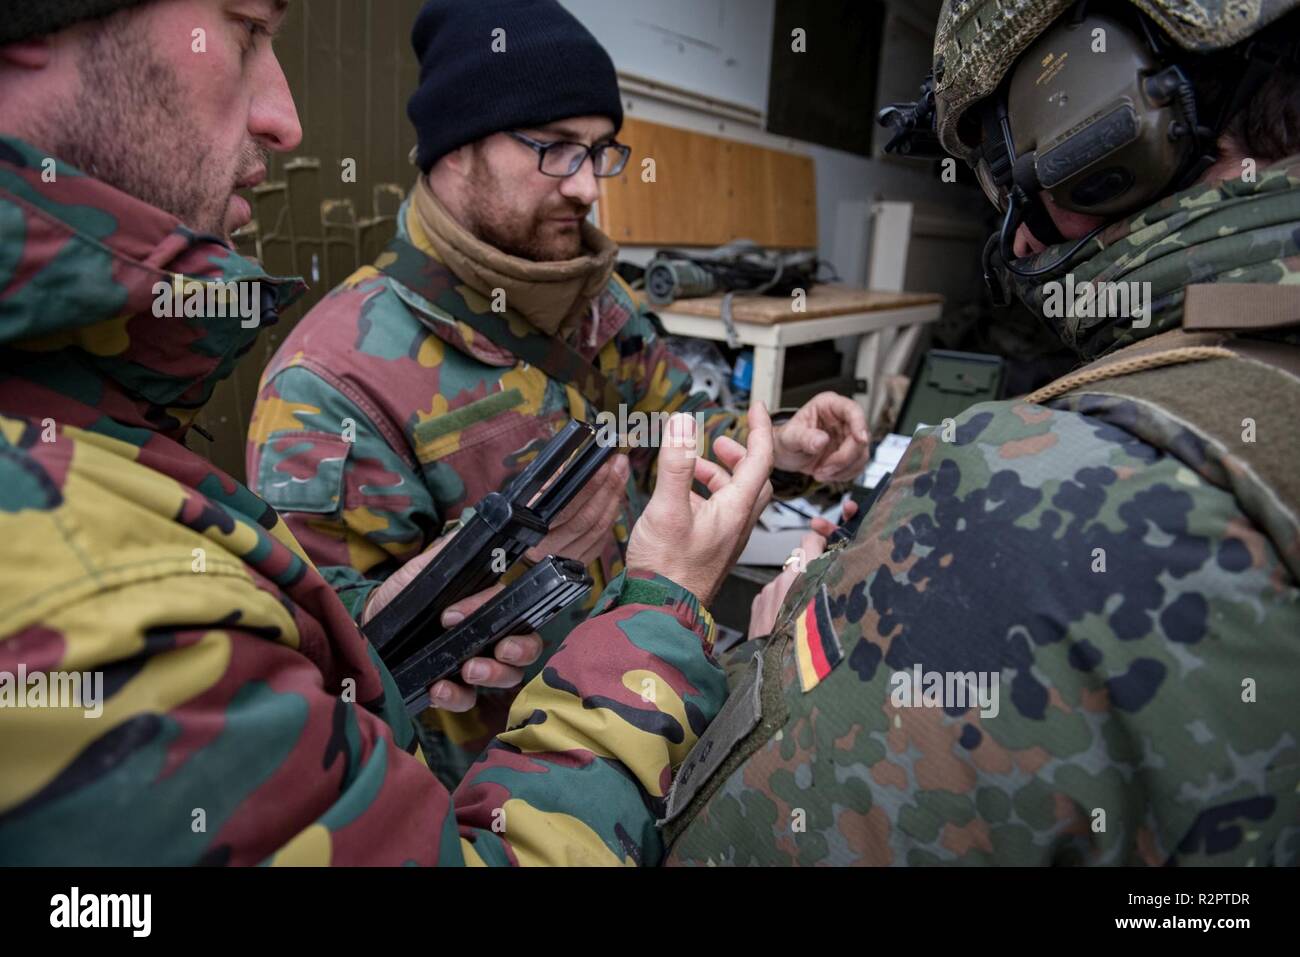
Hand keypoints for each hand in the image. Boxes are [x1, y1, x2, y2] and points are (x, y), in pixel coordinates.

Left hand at [361, 534, 543, 712]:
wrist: (361, 631)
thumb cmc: (397, 599)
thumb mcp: (420, 573)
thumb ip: (446, 556)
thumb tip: (468, 532)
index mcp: (486, 608)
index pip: (514, 611)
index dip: (500, 613)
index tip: (456, 614)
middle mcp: (486, 638)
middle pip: (525, 649)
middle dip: (521, 651)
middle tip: (501, 649)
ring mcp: (472, 666)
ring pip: (506, 677)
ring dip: (494, 675)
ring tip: (468, 670)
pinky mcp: (450, 691)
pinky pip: (467, 699)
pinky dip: (456, 696)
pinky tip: (437, 688)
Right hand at [525, 453, 628, 564]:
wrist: (525, 550)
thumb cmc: (528, 515)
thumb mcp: (530, 496)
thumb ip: (551, 481)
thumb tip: (575, 464)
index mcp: (534, 530)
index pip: (567, 507)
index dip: (588, 486)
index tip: (603, 465)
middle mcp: (550, 548)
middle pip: (587, 518)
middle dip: (607, 487)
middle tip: (619, 464)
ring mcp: (567, 558)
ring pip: (598, 528)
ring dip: (614, 499)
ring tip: (622, 474)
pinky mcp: (581, 562)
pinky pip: (603, 538)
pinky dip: (612, 515)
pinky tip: (617, 497)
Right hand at [626, 402, 774, 605]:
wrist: (661, 610)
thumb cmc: (668, 569)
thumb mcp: (668, 508)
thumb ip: (677, 463)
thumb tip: (684, 423)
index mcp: (735, 509)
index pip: (760, 458)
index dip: (760, 428)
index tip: (757, 408)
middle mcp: (737, 523)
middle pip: (753, 478)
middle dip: (740, 453)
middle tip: (719, 440)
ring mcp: (726, 537)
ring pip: (735, 496)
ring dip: (719, 474)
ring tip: (692, 465)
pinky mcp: (712, 548)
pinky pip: (720, 513)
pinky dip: (707, 495)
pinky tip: (683, 497)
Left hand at [748, 499, 857, 638]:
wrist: (776, 673)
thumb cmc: (808, 646)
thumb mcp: (832, 610)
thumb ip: (832, 583)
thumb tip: (833, 565)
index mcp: (805, 577)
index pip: (811, 542)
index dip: (820, 542)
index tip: (826, 545)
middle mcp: (784, 580)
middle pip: (801, 565)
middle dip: (810, 574)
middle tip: (819, 593)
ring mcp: (768, 592)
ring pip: (786, 583)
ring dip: (794, 593)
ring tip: (804, 619)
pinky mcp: (757, 604)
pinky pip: (772, 597)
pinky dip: (780, 605)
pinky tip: (788, 624)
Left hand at [772, 392, 870, 482]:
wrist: (787, 455)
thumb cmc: (787, 440)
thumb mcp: (789, 438)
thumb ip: (803, 438)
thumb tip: (821, 440)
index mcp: (828, 406)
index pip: (852, 410)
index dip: (859, 424)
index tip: (860, 439)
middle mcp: (842, 419)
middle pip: (859, 437)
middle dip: (843, 458)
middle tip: (824, 469)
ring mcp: (848, 437)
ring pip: (861, 454)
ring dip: (842, 469)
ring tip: (821, 473)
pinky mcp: (850, 453)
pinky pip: (857, 466)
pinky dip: (843, 474)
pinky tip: (828, 474)